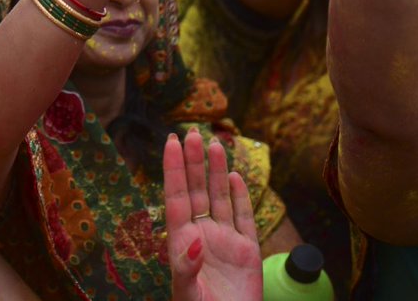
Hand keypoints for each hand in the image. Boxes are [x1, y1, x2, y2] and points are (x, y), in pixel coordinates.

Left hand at [164, 130, 261, 300]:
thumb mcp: (187, 291)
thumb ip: (187, 266)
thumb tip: (195, 241)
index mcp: (182, 240)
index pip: (176, 196)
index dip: (173, 169)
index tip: (170, 142)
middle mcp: (202, 233)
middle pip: (196, 190)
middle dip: (194, 162)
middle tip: (191, 132)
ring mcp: (225, 240)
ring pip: (219, 197)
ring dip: (216, 171)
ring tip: (215, 144)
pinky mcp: (247, 250)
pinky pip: (243, 217)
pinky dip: (240, 196)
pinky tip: (234, 177)